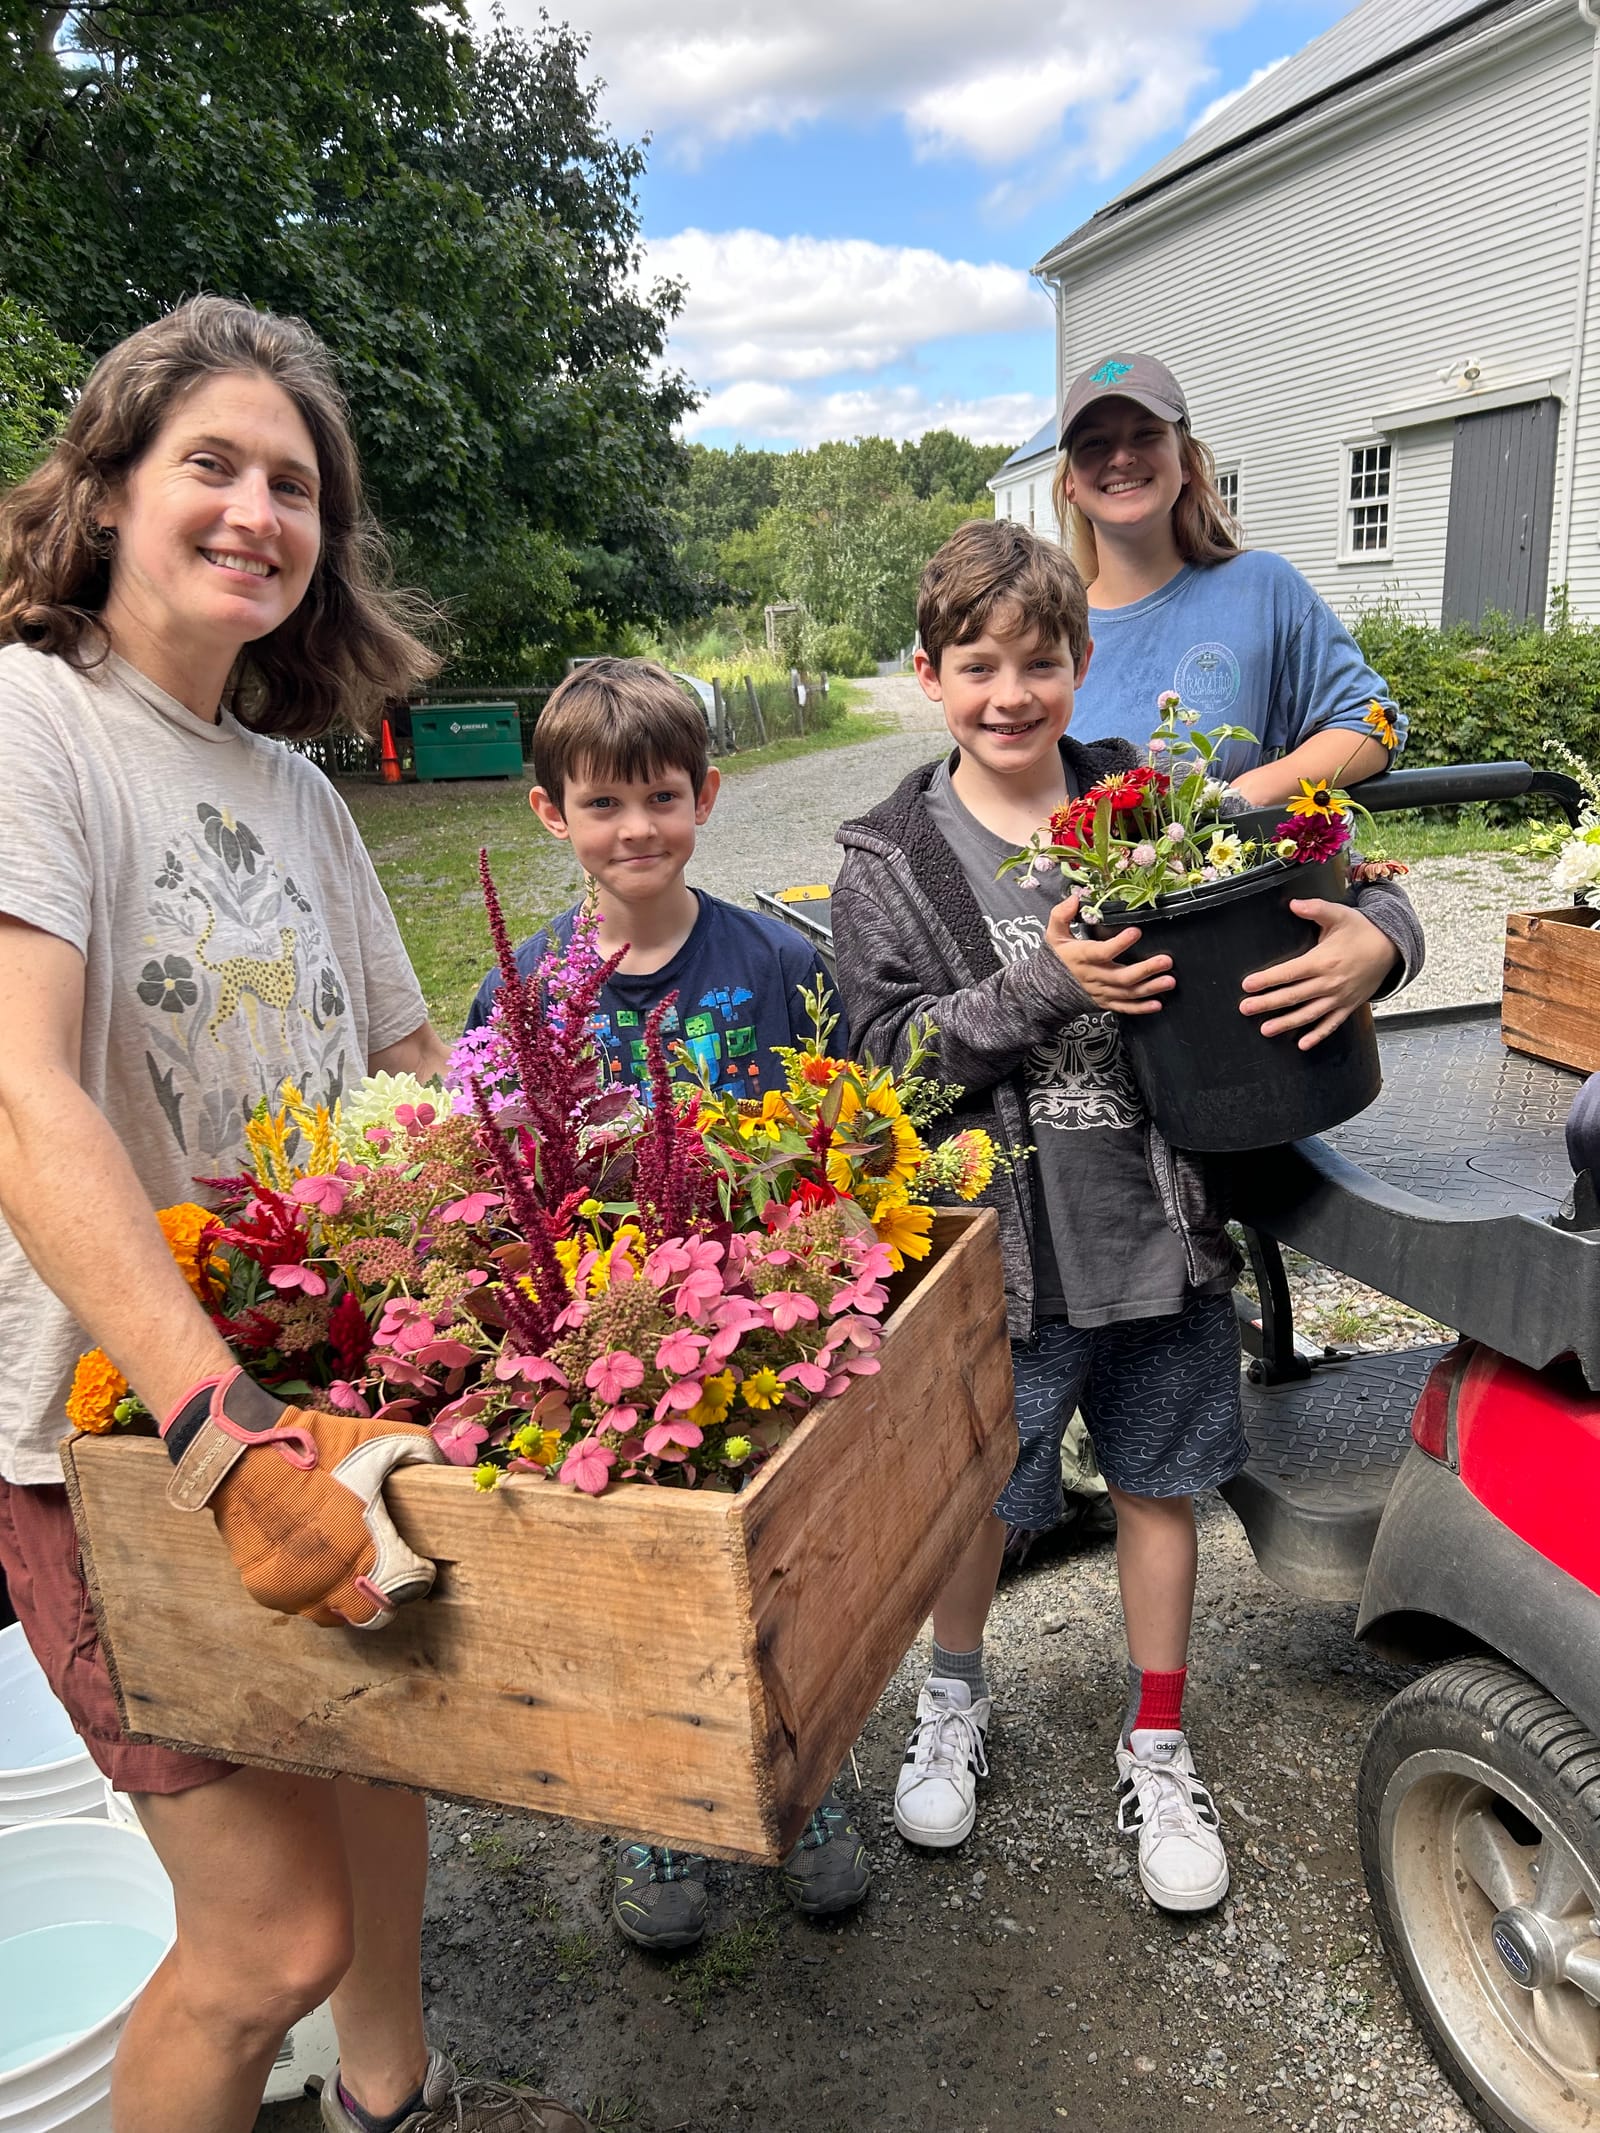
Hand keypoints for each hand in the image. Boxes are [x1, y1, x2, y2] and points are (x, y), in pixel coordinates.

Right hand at [161, 1366, 442, 1628]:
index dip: (418, 1576)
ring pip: (333, 1615)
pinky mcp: (266, 1590)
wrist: (243, 1456)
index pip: (408, 1589)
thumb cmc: (317, 1449)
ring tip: (349, 1568)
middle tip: (386, 1572)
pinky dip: (312, 1590)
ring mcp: (297, 1590)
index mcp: (368, 1550)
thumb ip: (420, 1455)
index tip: (417, 1562)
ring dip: (347, 1598)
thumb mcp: (381, 1440)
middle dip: (385, 1597)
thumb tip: (443, 1468)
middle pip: (372, 1615)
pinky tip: (315, 1562)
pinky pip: (299, 1604)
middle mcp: (334, 1581)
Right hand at [1045, 893, 1174, 1015]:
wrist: (1046, 989)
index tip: (1136, 932)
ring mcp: (1100, 992)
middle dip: (1146, 969)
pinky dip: (1140, 1008)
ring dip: (1150, 988)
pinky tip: (1157, 1004)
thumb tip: (1075, 898)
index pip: (1101, 952)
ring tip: (1169, 981)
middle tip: (1166, 961)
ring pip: (1127, 993)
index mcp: (1082, 957)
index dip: (1119, 944)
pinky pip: (1124, 1008)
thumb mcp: (1054, 934)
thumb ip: (1061, 915)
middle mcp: (1093, 976)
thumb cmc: (1057, 958)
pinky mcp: (1105, 1002)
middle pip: (1121, 976)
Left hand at [1240, 899, 1397, 1049]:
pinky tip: (1302, 1044)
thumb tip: (1293, 904)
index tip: (1247, 985)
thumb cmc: (1362, 930)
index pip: (1290, 972)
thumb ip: (1315, 909)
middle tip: (1245, 1008)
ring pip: (1309, 1014)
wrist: (1392, 947)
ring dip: (1286, 1023)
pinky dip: (1318, 1035)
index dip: (1268, 979)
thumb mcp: (1339, 914)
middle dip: (1267, 1003)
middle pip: (1294, 996)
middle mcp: (1330, 982)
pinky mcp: (1349, 1006)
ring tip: (1265, 1030)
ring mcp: (1340, 997)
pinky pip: (1332, 1024)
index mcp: (1324, 960)